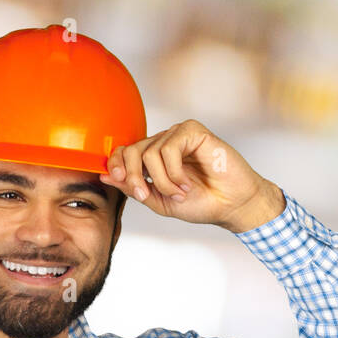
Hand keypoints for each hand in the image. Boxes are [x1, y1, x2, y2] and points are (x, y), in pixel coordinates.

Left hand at [99, 119, 285, 232]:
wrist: (232, 206)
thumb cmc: (203, 203)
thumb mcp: (160, 201)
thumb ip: (134, 188)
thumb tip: (106, 176)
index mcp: (155, 158)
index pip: (125, 151)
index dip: (115, 163)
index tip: (115, 179)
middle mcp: (165, 143)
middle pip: (132, 149)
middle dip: (132, 175)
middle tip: (146, 194)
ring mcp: (179, 135)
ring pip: (150, 152)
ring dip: (162, 180)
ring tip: (180, 193)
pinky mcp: (193, 131)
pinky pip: (169, 148)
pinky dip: (174, 171)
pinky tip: (187, 183)